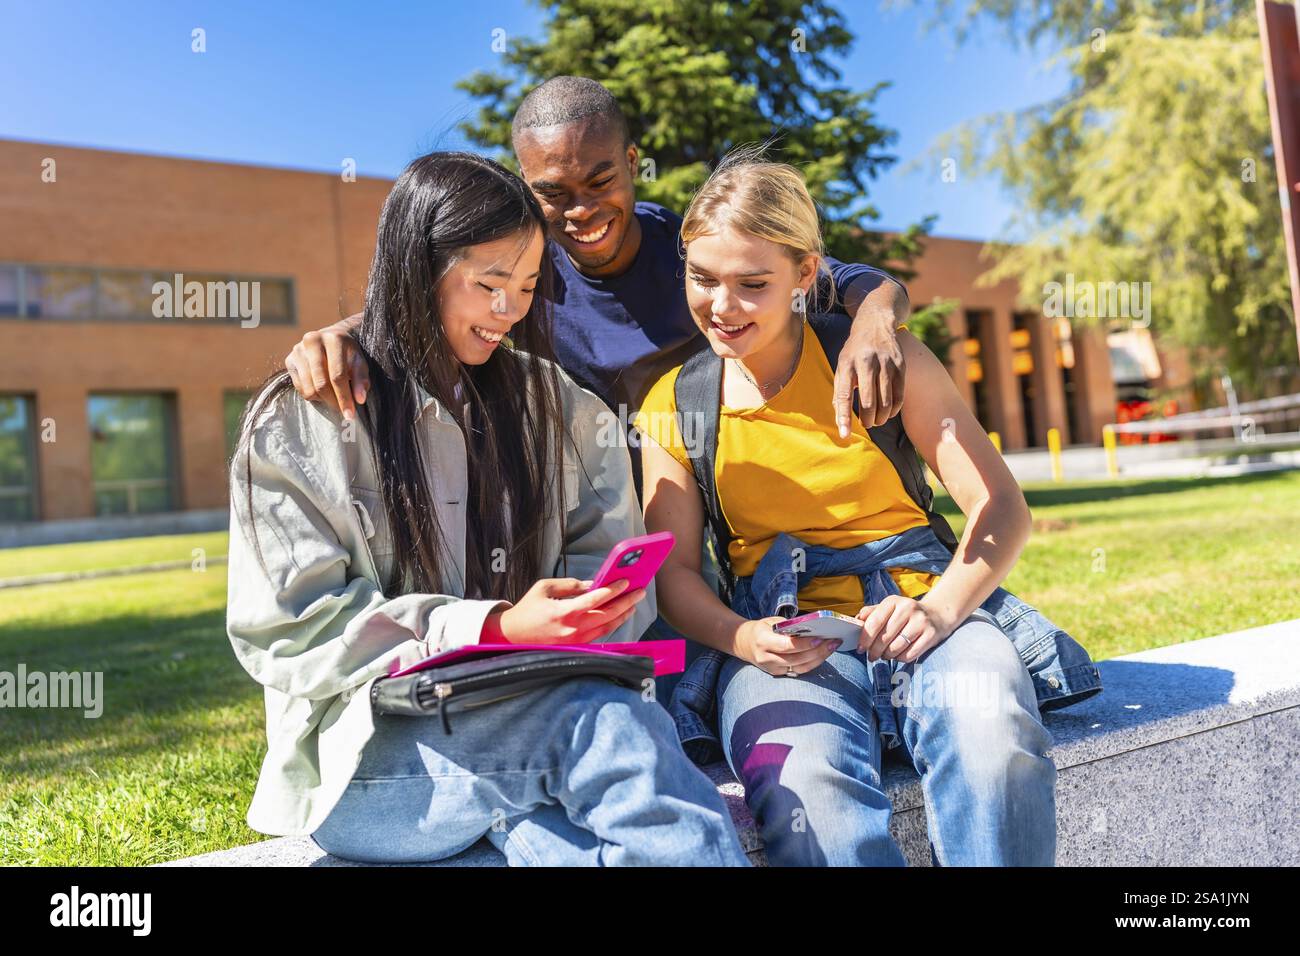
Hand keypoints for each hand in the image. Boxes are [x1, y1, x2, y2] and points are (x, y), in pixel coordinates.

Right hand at [283, 315, 369, 419]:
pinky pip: (300, 388)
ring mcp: (298, 350)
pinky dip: (312, 395)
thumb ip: (361, 380)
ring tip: (333, 396)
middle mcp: (313, 341)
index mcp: (333, 340)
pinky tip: (321, 389)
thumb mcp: (359, 363)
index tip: (350, 414)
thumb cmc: (348, 354)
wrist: (331, 338)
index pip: (338, 376)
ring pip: (309, 388)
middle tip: (341, 410)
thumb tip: (359, 399)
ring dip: (322, 399)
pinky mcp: (289, 359)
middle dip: (333, 401)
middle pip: (321, 384)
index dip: (344, 397)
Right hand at [481, 577, 645, 644]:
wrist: (512, 635)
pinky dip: (611, 625)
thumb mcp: (544, 588)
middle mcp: (573, 628)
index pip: (596, 600)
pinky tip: (618, 616)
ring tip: (633, 603)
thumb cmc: (527, 609)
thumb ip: (569, 585)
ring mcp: (575, 640)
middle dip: (626, 602)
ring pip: (607, 628)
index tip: (626, 581)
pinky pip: (598, 635)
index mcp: (564, 612)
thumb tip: (591, 585)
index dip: (613, 590)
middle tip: (640, 591)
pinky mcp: (575, 646)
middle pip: (608, 615)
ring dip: (622, 615)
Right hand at [736, 616, 840, 676]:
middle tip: (833, 642)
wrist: (744, 643)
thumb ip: (789, 627)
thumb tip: (812, 629)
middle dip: (817, 651)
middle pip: (796, 659)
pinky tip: (823, 654)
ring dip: (819, 658)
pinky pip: (799, 671)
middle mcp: (766, 658)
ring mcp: (772, 669)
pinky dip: (813, 663)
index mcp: (762, 641)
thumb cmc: (761, 629)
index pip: (786, 646)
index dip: (803, 644)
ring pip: (800, 668)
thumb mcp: (771, 622)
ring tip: (832, 647)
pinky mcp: (778, 674)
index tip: (819, 639)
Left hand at [833, 320, 904, 433]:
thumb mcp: (842, 366)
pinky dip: (894, 409)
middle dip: (867, 420)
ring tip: (876, 421)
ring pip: (886, 401)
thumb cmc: (854, 351)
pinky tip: (889, 412)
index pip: (844, 396)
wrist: (875, 324)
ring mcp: (886, 364)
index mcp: (847, 364)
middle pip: (868, 402)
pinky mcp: (900, 365)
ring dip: (881, 418)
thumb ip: (839, 391)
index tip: (844, 435)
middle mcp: (867, 363)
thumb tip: (839, 419)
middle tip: (866, 425)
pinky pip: (899, 395)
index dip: (844, 418)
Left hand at [855, 595, 953, 663]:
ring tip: (884, 655)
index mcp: (894, 601)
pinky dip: (900, 658)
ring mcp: (921, 621)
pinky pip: (909, 654)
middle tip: (871, 656)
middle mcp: (908, 608)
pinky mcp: (931, 635)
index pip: (874, 622)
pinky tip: (898, 655)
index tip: (860, 648)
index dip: (865, 638)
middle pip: (884, 637)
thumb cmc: (905, 614)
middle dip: (874, 651)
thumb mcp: (888, 608)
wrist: (936, 615)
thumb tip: (856, 621)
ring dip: (887, 656)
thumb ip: (871, 613)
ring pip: (896, 648)